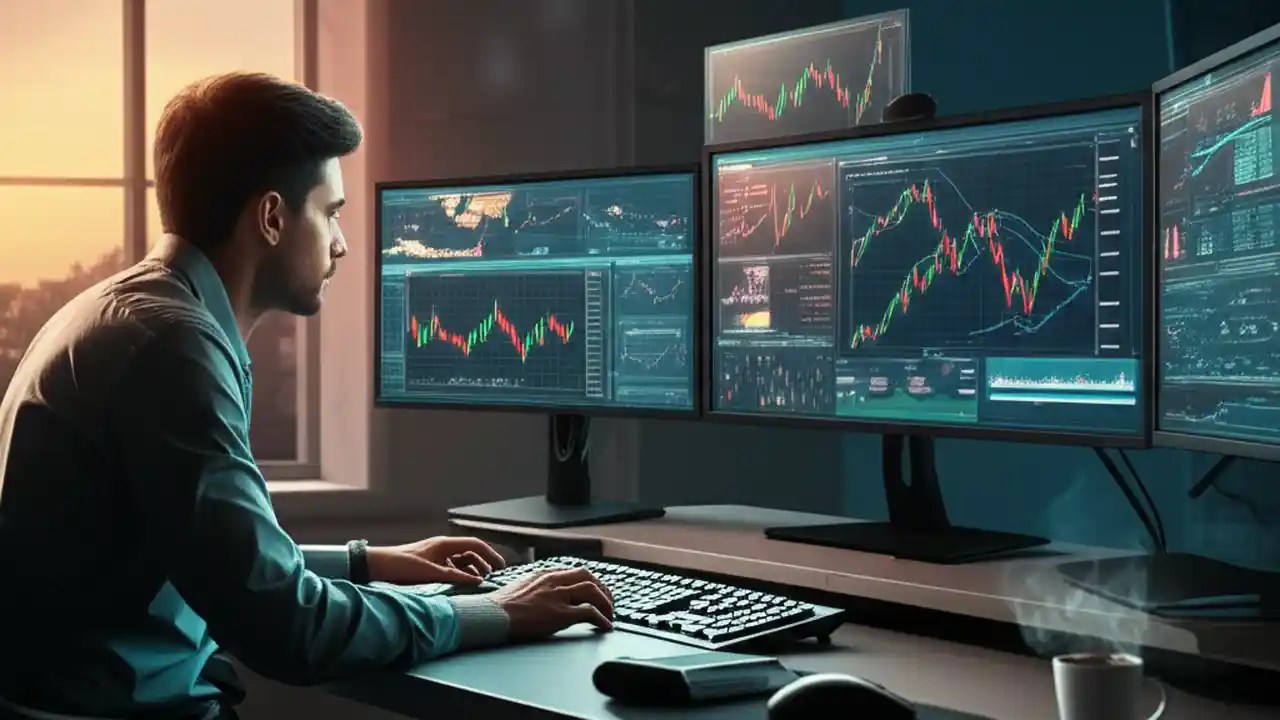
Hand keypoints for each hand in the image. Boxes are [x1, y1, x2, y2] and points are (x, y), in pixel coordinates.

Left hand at [366, 536, 506, 585]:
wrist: (377, 565)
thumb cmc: (401, 565)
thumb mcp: (430, 572)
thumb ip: (455, 577)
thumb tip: (478, 582)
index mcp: (445, 544)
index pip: (475, 544)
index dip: (490, 554)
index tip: (501, 567)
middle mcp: (443, 547)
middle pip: (470, 552)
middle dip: (483, 563)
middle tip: (493, 577)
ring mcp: (436, 555)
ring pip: (461, 561)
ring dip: (472, 570)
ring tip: (479, 583)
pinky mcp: (429, 564)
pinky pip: (451, 567)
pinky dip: (460, 575)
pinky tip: (461, 584)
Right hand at [490, 567, 614, 639]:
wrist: (490, 615)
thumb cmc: (499, 606)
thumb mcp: (520, 587)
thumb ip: (536, 587)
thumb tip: (543, 595)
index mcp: (544, 574)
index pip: (576, 571)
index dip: (591, 581)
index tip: (597, 590)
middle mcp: (554, 581)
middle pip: (589, 577)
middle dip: (603, 589)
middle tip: (608, 602)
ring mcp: (558, 596)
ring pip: (593, 591)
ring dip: (606, 604)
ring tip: (609, 615)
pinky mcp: (560, 614)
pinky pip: (589, 613)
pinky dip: (602, 619)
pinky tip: (605, 626)